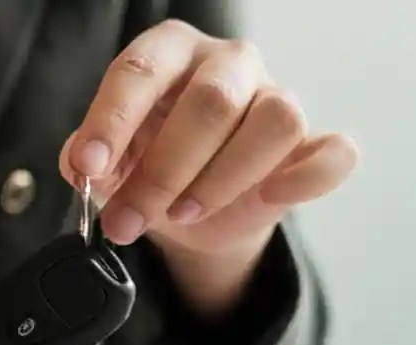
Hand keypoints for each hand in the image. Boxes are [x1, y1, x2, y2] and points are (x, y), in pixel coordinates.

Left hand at [61, 19, 357, 318]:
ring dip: (223, 179)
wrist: (194, 213)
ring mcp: (278, 99)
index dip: (112, 121)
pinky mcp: (312, 145)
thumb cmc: (152, 167)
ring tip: (185, 213)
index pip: (141, 69)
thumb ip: (89, 159)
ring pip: (276, 120)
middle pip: (211, 101)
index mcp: (172, 52)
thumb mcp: (110, 165)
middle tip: (128, 221)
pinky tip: (271, 198)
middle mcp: (230, 64)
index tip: (90, 168)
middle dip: (163, 172)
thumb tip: (80, 165)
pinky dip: (307, 179)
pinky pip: (335, 153)